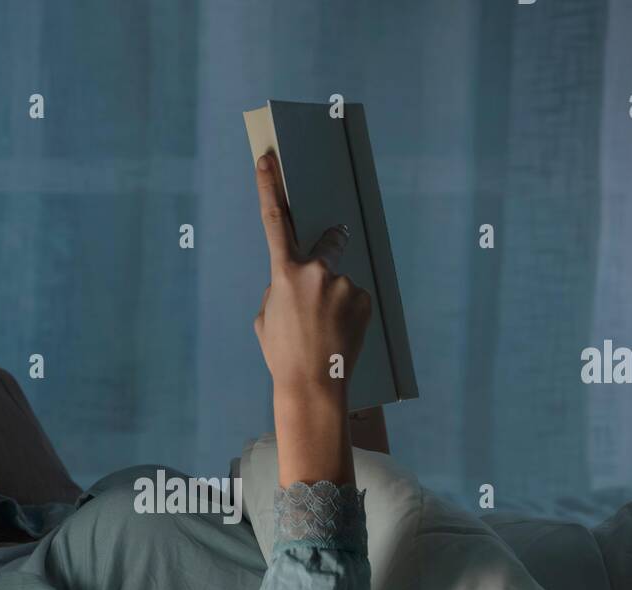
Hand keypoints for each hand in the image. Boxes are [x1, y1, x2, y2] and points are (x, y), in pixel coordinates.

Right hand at [252, 151, 372, 401]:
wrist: (314, 385)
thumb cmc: (283, 355)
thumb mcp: (266, 319)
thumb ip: (277, 290)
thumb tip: (291, 279)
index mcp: (285, 274)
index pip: (274, 222)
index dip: (269, 188)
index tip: (268, 162)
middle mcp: (317, 272)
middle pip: (330, 241)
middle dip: (332, 246)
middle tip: (329, 270)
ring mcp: (344, 284)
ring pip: (342, 281)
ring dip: (337, 298)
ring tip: (328, 332)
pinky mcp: (365, 299)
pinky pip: (357, 297)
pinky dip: (351, 312)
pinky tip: (342, 334)